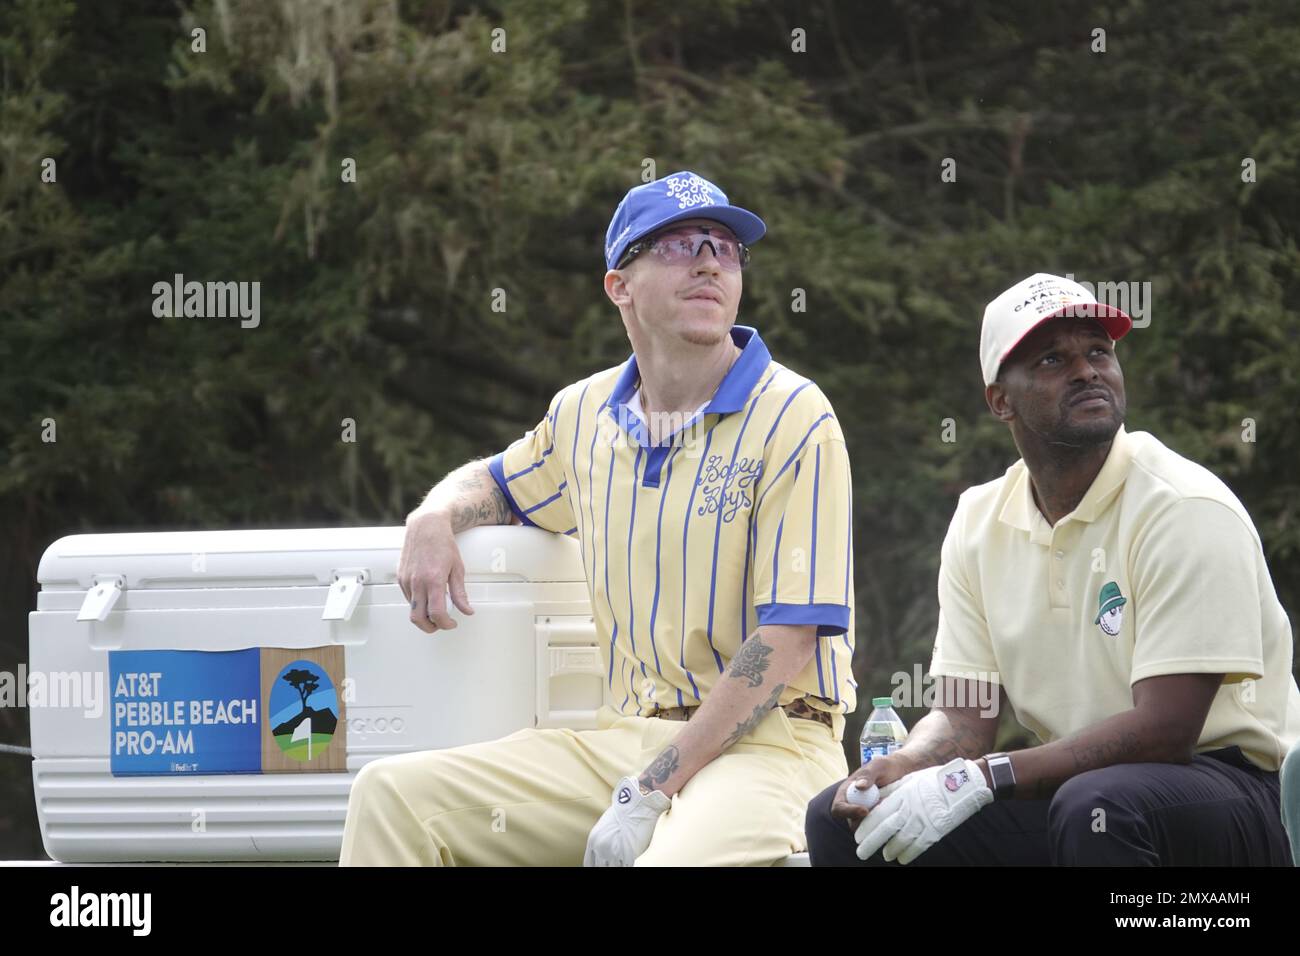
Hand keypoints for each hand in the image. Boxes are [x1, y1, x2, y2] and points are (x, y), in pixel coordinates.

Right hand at [397, 511, 474, 633]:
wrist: (426, 526)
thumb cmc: (442, 543)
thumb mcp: (457, 569)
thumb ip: (460, 593)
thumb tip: (466, 610)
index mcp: (433, 580)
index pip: (437, 613)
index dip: (445, 624)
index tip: (451, 623)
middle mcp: (417, 581)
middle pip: (418, 618)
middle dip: (429, 627)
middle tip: (440, 624)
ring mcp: (406, 580)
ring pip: (411, 608)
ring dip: (424, 613)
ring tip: (436, 606)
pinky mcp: (400, 577)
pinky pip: (408, 597)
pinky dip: (417, 602)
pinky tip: (427, 594)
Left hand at [583, 776, 670, 866]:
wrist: (638, 804)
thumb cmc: (625, 810)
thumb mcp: (606, 825)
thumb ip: (604, 840)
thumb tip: (606, 853)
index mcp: (594, 841)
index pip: (589, 864)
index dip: (596, 867)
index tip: (601, 867)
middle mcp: (601, 849)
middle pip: (601, 868)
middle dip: (608, 867)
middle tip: (614, 864)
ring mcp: (615, 853)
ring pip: (614, 868)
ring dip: (618, 866)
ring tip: (622, 862)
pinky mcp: (629, 855)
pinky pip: (627, 867)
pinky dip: (628, 866)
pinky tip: (630, 863)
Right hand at [829, 753, 917, 826]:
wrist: (900, 772)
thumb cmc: (886, 767)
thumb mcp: (877, 766)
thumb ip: (867, 775)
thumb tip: (858, 786)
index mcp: (846, 792)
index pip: (838, 808)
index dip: (848, 812)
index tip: (865, 810)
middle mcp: (853, 805)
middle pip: (851, 822)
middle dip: (865, 820)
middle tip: (881, 807)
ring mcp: (865, 813)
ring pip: (865, 828)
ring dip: (876, 822)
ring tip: (887, 806)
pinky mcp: (876, 819)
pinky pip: (876, 828)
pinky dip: (884, 823)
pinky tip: (892, 811)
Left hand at [854, 757, 992, 863]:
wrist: (964, 783)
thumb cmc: (934, 780)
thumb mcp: (910, 780)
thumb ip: (892, 791)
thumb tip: (874, 799)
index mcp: (902, 794)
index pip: (878, 813)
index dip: (866, 827)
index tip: (857, 836)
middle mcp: (910, 808)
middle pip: (885, 829)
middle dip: (870, 842)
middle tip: (861, 852)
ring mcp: (924, 819)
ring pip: (900, 840)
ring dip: (890, 850)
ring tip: (884, 855)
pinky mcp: (936, 829)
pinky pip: (919, 845)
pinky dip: (908, 853)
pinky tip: (901, 858)